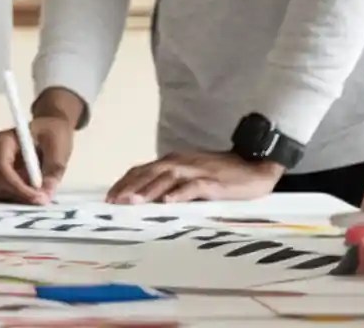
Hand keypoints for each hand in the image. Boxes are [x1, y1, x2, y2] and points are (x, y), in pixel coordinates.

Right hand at [0, 116, 72, 205]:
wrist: (50, 129)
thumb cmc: (53, 133)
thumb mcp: (59, 148)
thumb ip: (52, 170)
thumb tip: (44, 196)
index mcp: (4, 140)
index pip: (1, 165)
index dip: (16, 185)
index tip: (36, 197)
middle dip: (16, 194)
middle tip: (39, 201)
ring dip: (15, 198)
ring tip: (38, 197)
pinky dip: (14, 199)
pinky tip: (31, 197)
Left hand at [106, 152, 282, 203]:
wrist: (254, 166)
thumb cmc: (220, 174)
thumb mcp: (190, 174)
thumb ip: (170, 182)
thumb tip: (146, 198)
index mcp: (173, 161)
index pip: (143, 170)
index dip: (125, 182)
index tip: (110, 197)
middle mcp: (181, 162)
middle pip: (149, 173)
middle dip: (129, 187)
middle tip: (113, 202)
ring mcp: (196, 171)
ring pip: (167, 178)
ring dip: (148, 190)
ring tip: (133, 202)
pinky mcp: (212, 182)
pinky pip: (193, 187)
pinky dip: (179, 194)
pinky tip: (168, 203)